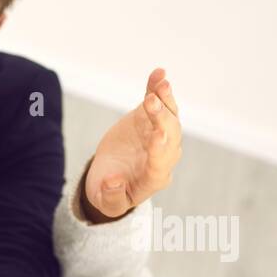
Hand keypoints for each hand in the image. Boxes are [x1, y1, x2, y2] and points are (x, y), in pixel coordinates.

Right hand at [83, 68, 181, 221]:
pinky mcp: (149, 120)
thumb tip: (113, 182)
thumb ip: (112, 197)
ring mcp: (158, 135)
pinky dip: (157, 89)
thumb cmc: (110, 194)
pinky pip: (156, 103)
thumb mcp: (107, 203)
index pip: (161, 162)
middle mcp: (163, 155)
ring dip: (166, 100)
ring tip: (161, 83)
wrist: (111, 179)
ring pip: (168, 117)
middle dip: (162, 118)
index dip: (159, 149)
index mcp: (154, 178)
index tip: (157, 136)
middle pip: (169, 135)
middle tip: (151, 102)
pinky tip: (158, 73)